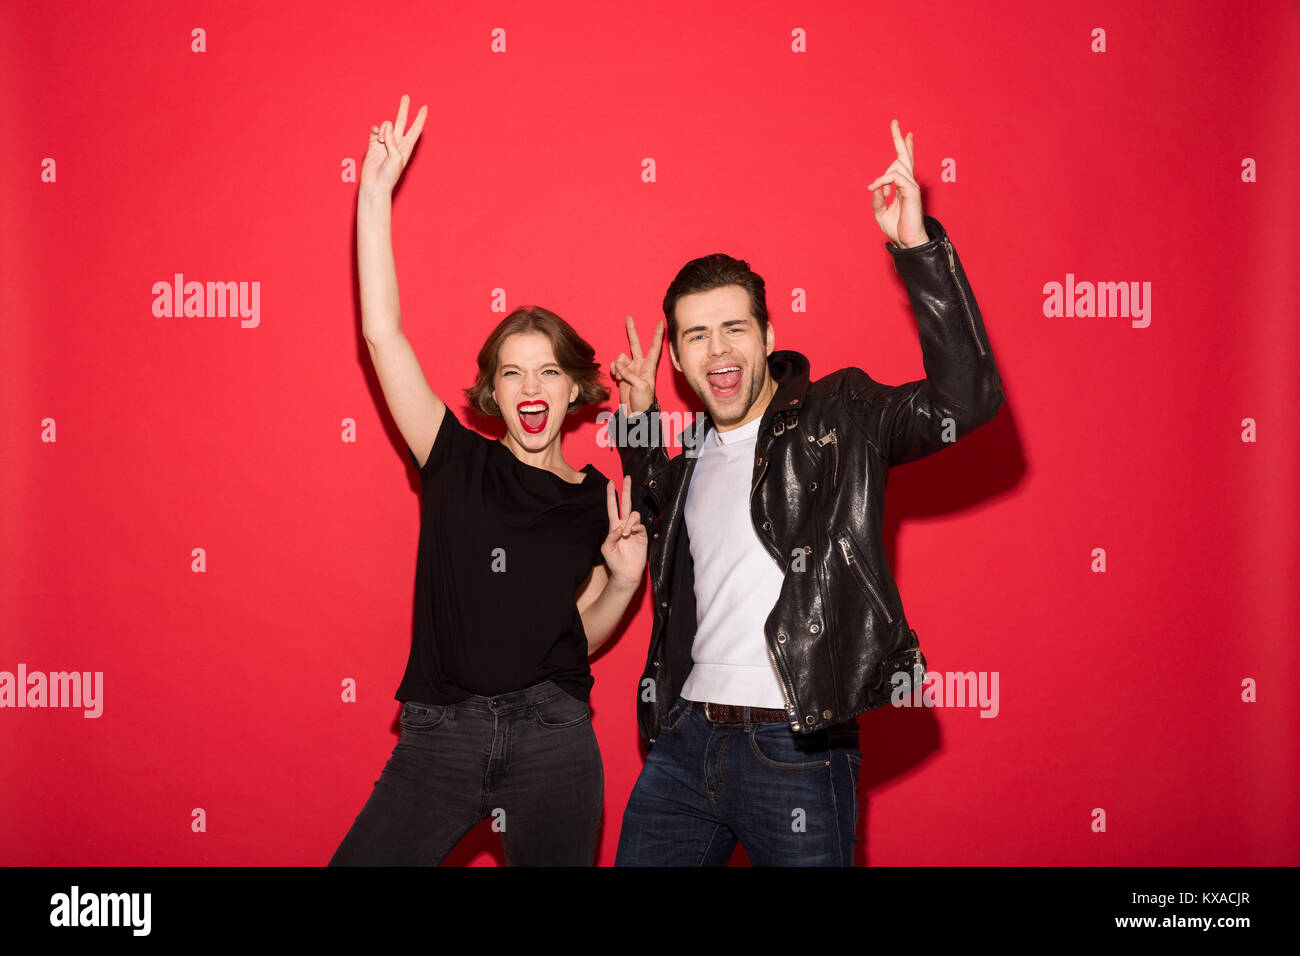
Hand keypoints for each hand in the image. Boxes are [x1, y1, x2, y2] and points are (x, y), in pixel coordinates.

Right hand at [360, 94, 427, 194]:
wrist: (375, 184)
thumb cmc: (389, 175)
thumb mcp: (396, 157)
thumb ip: (392, 140)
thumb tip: (386, 127)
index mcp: (407, 147)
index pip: (416, 129)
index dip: (420, 118)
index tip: (425, 107)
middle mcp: (397, 142)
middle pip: (401, 121)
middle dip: (404, 109)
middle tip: (406, 96)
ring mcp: (385, 142)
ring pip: (386, 125)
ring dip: (384, 130)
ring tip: (381, 143)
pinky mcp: (373, 143)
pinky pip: (375, 129)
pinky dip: (375, 129)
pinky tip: (375, 135)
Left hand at [600, 476, 646, 586]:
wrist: (626, 573)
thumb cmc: (614, 561)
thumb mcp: (606, 549)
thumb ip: (610, 536)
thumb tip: (619, 526)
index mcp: (614, 526)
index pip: (613, 507)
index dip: (611, 495)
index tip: (610, 482)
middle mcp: (624, 525)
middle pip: (626, 504)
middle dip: (626, 490)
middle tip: (627, 477)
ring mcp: (634, 529)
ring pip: (634, 515)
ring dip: (629, 522)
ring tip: (626, 533)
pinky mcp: (642, 535)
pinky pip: (640, 525)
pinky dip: (635, 527)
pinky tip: (631, 534)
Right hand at [610, 315, 663, 415]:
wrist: (635, 412)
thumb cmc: (644, 401)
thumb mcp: (640, 387)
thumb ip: (630, 374)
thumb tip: (619, 364)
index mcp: (649, 366)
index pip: (654, 347)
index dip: (657, 335)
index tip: (661, 323)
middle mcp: (640, 364)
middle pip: (635, 344)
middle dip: (631, 331)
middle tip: (628, 317)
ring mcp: (630, 369)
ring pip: (620, 357)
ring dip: (618, 365)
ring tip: (620, 376)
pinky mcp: (621, 374)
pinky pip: (614, 365)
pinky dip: (613, 370)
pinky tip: (617, 378)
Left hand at [867, 119, 928, 247]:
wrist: (906, 241)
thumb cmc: (897, 228)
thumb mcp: (880, 212)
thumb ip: (878, 198)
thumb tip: (876, 187)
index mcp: (903, 186)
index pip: (904, 163)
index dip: (905, 147)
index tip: (906, 133)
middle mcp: (908, 183)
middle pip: (904, 156)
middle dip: (899, 139)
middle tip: (894, 123)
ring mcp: (911, 186)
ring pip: (896, 166)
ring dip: (882, 177)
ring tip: (877, 190)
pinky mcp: (912, 191)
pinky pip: (895, 177)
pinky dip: (883, 181)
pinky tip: (877, 189)